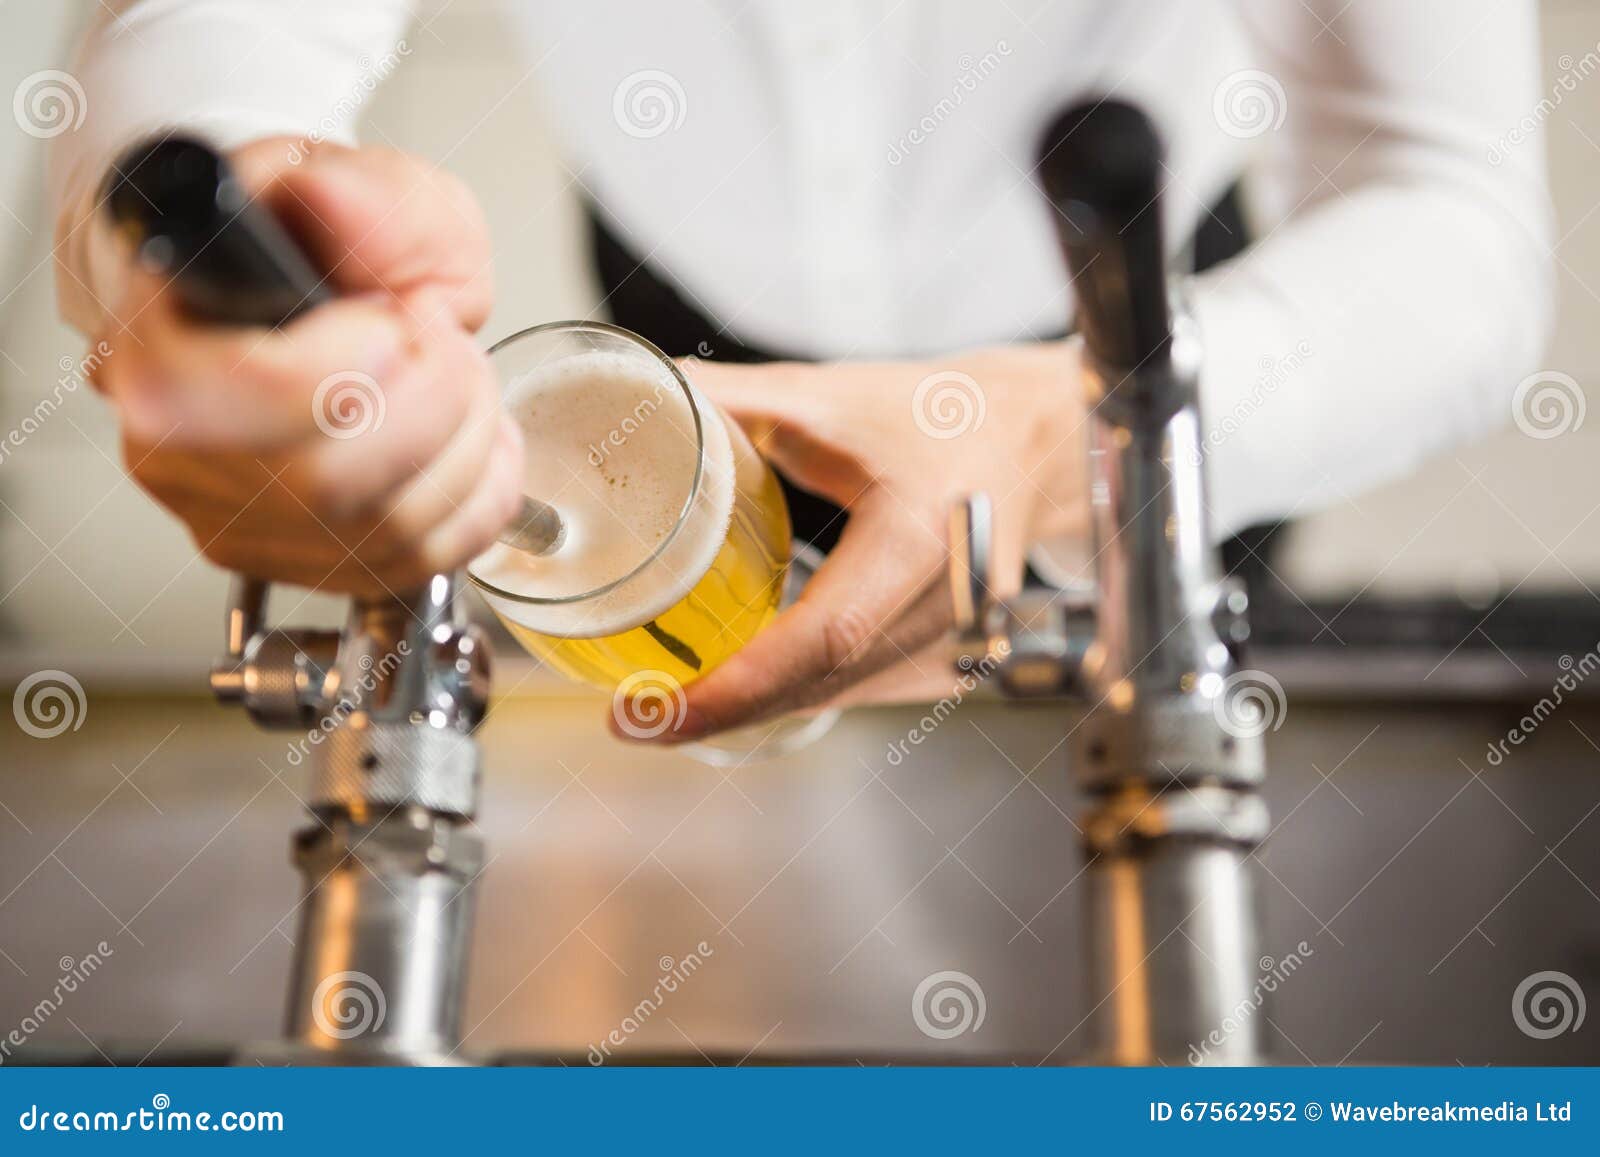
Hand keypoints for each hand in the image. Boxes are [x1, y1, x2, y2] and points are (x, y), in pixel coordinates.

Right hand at [87, 138, 523, 596]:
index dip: (350, 365)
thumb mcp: (359, 186)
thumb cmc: (316, 245)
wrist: (319, 292)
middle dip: (435, 403)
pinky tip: (467, 438)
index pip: (232, 399)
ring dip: (468, 443)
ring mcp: (237, 521)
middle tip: (445, 344)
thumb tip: (333, 202)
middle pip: (328, 484)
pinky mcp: (303, 564)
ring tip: (458, 380)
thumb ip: (362, 194)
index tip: (396, 318)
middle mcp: (177, 451)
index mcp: (156, 341)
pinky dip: (480, 495)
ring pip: (388, 528)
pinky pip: (422, 561)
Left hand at [624, 342, 1088, 740]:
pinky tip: (735, 691)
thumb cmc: (941, 413)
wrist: (1025, 438)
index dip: (741, 684)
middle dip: (724, 712)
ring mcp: (952, 638)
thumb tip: (644, 395)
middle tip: (634, 719)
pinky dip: (792, 694)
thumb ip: (732, 400)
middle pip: (824, 684)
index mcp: (920, 535)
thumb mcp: (830, 397)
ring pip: (838, 696)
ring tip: (663, 711)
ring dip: (752, 711)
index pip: (828, 634)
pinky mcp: (945, 652)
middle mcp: (945, 601)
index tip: (661, 708)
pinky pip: (857, 687)